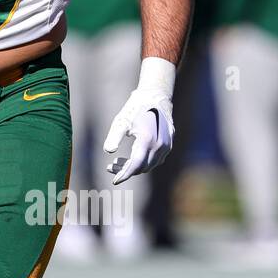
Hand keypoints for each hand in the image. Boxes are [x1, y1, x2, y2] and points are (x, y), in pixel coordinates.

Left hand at [103, 58, 175, 184]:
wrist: (156, 97)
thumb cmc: (136, 108)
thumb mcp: (121, 121)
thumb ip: (114, 136)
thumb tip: (108, 151)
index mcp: (147, 141)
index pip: (135, 165)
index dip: (125, 174)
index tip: (114, 180)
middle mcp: (160, 146)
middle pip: (142, 167)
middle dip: (126, 170)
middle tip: (110, 167)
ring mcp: (166, 146)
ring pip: (149, 165)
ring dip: (134, 167)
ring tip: (116, 162)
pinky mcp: (168, 145)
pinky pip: (155, 160)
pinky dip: (143, 162)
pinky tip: (131, 157)